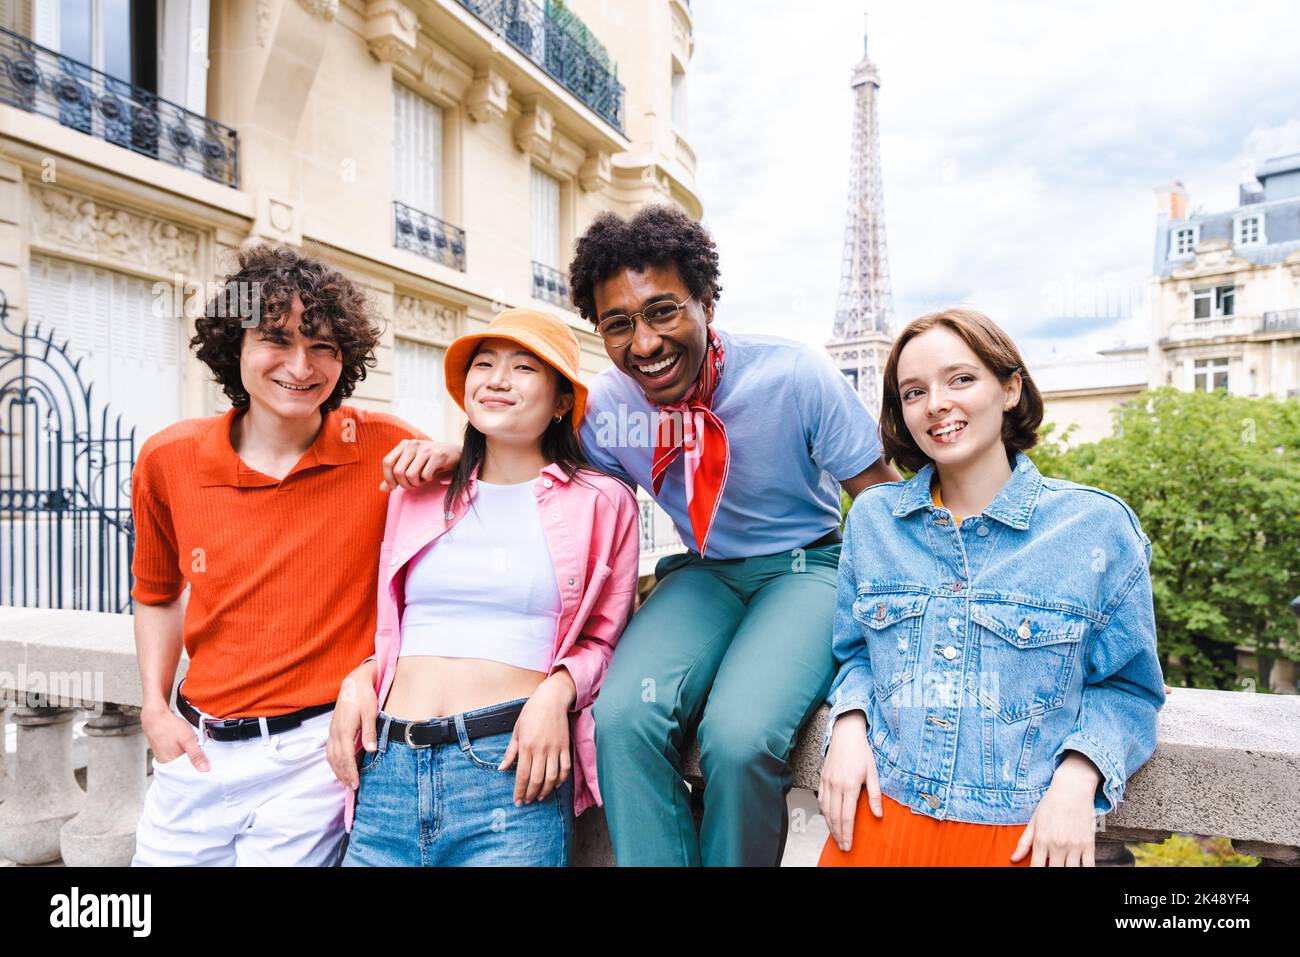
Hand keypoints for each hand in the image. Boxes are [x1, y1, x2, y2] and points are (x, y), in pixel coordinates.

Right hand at [141, 702, 208, 770]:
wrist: (154, 716)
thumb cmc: (169, 726)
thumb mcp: (188, 739)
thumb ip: (196, 755)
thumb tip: (205, 770)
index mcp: (171, 764)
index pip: (188, 774)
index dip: (199, 770)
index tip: (209, 767)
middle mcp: (166, 763)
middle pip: (185, 768)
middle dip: (195, 763)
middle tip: (204, 755)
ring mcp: (163, 757)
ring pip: (181, 761)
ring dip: (189, 756)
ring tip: (195, 749)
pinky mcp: (163, 751)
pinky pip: (176, 755)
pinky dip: (183, 752)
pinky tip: (187, 746)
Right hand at [326, 660, 378, 789]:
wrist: (353, 683)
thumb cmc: (364, 696)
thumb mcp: (370, 712)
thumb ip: (370, 731)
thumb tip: (372, 750)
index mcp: (344, 729)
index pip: (346, 757)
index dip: (350, 772)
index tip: (356, 784)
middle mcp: (335, 732)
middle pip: (337, 760)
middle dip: (344, 775)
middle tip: (352, 788)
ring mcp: (332, 731)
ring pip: (331, 756)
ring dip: (338, 770)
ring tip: (346, 782)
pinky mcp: (333, 729)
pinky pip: (330, 750)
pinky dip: (334, 762)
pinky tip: (339, 767)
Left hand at [380, 439, 460, 491]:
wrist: (454, 454)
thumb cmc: (430, 461)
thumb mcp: (411, 466)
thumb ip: (396, 476)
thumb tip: (381, 489)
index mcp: (404, 444)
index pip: (387, 462)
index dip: (388, 478)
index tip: (394, 487)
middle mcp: (413, 444)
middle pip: (398, 471)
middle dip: (405, 484)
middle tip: (413, 484)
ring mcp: (425, 448)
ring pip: (410, 475)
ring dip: (416, 483)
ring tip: (422, 480)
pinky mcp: (437, 455)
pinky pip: (425, 475)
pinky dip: (428, 480)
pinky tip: (432, 475)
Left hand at [499, 670, 575, 805]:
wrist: (551, 699)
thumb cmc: (531, 713)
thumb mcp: (516, 730)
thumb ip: (510, 752)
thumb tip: (501, 769)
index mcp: (526, 746)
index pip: (522, 775)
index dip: (519, 790)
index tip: (517, 801)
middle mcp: (541, 749)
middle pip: (537, 779)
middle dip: (531, 794)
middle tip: (527, 801)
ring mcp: (555, 749)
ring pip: (552, 777)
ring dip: (546, 790)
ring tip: (540, 796)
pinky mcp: (565, 747)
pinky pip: (565, 768)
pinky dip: (561, 779)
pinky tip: (556, 785)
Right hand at [817, 711, 880, 851]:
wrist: (845, 734)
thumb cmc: (861, 752)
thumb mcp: (873, 772)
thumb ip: (875, 795)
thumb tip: (877, 814)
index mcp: (850, 785)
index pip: (847, 815)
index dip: (848, 832)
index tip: (849, 844)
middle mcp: (836, 785)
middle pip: (835, 816)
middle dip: (838, 834)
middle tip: (842, 846)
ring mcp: (827, 782)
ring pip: (825, 810)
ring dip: (830, 826)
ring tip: (836, 837)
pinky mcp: (822, 778)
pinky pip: (821, 800)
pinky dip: (824, 813)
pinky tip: (828, 819)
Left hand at [1011, 752, 1101, 865]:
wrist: (1072, 788)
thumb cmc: (1050, 804)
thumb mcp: (1033, 821)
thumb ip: (1024, 842)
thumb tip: (1014, 859)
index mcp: (1042, 839)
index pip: (1036, 867)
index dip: (1035, 873)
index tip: (1035, 871)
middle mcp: (1058, 845)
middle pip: (1054, 871)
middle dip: (1051, 871)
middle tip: (1050, 866)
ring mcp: (1075, 845)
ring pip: (1071, 871)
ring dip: (1066, 870)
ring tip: (1062, 865)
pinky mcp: (1089, 844)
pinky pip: (1089, 866)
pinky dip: (1085, 870)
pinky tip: (1078, 866)